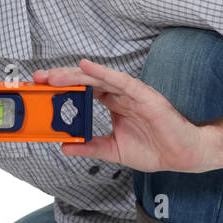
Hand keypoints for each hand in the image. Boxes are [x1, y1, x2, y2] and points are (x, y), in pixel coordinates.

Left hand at [35, 60, 212, 172]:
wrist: (182, 155)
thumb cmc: (155, 149)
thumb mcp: (113, 150)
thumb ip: (90, 147)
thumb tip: (65, 146)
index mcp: (114, 105)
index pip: (84, 91)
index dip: (63, 88)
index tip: (42, 89)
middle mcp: (121, 95)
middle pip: (87, 81)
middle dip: (62, 79)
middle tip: (40, 79)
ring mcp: (133, 94)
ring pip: (100, 79)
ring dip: (76, 76)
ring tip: (54, 76)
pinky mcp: (145, 96)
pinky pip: (121, 82)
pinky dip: (103, 73)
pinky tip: (87, 68)